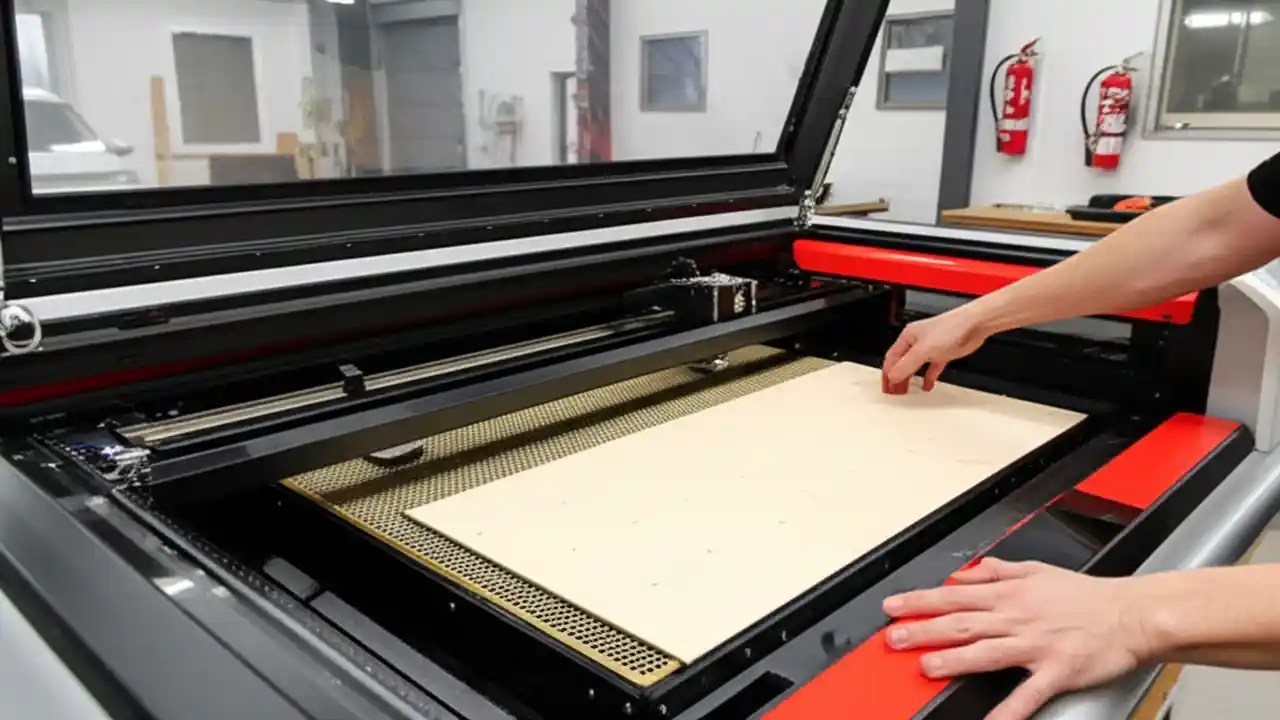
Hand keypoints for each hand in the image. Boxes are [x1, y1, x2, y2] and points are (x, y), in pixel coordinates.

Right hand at [881, 307, 989, 393]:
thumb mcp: (923, 350)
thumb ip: (907, 365)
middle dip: (896, 377)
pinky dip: (928, 377)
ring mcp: (930, 348)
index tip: (887, 388)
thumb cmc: (950, 328)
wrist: (973, 325)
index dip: (887, 374)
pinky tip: (927, 385)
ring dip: (910, 378)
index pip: (891, 358)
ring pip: (915, 366)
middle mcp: (917, 342)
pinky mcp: (943, 353)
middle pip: (901, 363)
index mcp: (908, 337)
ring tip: (906, 391)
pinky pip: (931, 368)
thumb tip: (893, 376)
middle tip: (894, 392)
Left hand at [881, 558, 1154, 719]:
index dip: (921, 600)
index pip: (955, 596)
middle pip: (962, 622)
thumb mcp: (1037, 569)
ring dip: (953, 659)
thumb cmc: (1087, 595)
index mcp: (1010, 593)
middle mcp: (1018, 617)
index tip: (894, 606)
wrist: (1132, 614)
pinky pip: (1028, 694)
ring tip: (925, 665)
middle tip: (894, 637)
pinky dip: (1008, 710)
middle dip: (924, 629)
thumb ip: (998, 570)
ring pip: (986, 651)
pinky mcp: (1056, 670)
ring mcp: (1036, 645)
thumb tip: (967, 572)